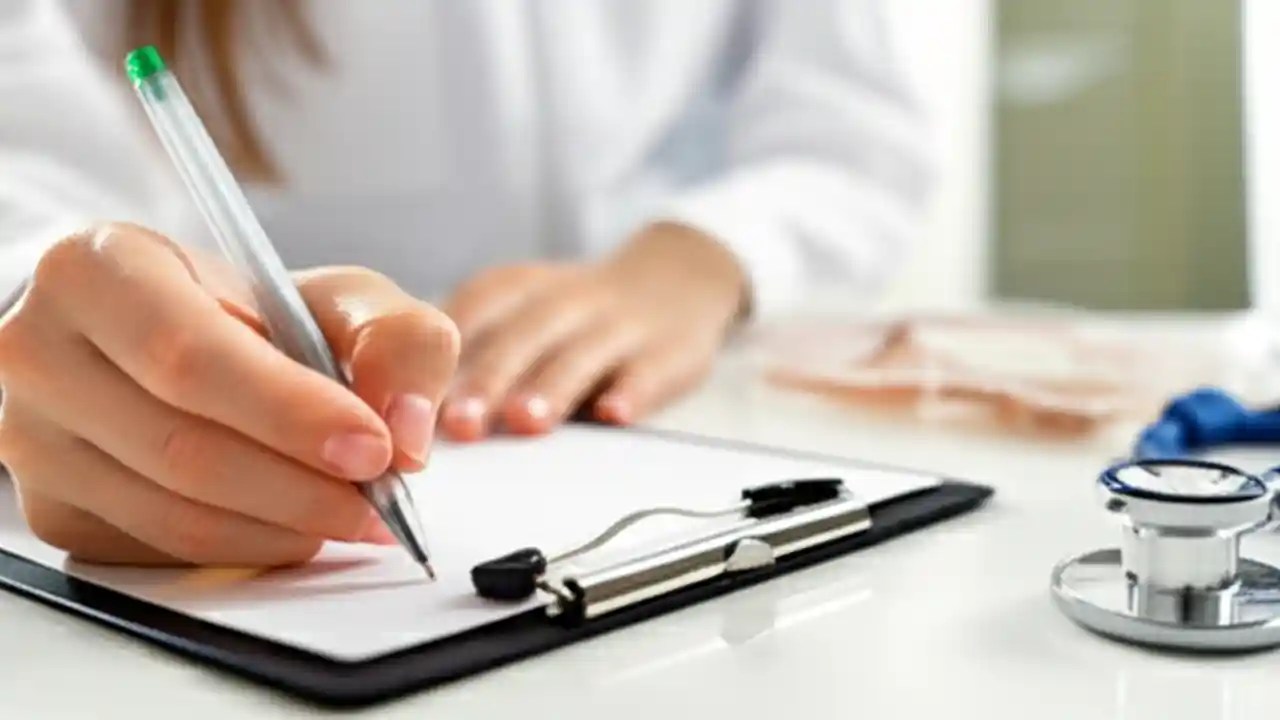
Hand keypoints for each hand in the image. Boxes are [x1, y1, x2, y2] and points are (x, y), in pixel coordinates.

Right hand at [0, 224, 458, 565]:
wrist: (167, 342)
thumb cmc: (249, 314)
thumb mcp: (335, 297)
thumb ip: (395, 340)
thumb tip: (408, 430)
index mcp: (97, 270)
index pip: (190, 355)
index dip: (289, 412)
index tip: (373, 447)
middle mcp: (41, 352)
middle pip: (181, 447)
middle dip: (301, 485)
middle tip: (380, 498)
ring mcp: (34, 439)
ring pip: (172, 513)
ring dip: (283, 526)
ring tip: (355, 514)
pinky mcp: (55, 508)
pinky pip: (162, 549)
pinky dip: (248, 547)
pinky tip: (296, 524)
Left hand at [440, 222, 746, 440]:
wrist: (678, 278)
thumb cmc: (578, 315)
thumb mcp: (521, 312)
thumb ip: (472, 353)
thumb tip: (403, 413)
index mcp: (519, 288)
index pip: (472, 312)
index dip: (440, 354)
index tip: (411, 400)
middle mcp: (567, 300)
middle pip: (523, 335)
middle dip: (489, 378)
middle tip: (460, 423)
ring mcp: (620, 324)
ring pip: (581, 354)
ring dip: (552, 387)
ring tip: (525, 422)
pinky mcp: (668, 351)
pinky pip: (649, 370)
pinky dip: (632, 392)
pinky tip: (615, 414)